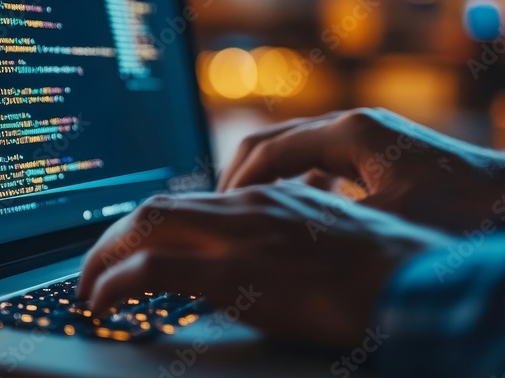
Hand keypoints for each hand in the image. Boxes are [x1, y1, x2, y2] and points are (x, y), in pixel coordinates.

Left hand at [76, 182, 448, 347]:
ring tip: (88, 290)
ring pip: (144, 229)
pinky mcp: (234, 274)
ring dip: (103, 259)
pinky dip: (115, 284)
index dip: (148, 225)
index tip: (131, 252)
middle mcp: (247, 207)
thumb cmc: (388, 267)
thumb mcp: (336, 234)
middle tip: (94, 271)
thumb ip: (299, 227)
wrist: (415, 280)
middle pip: (155, 209)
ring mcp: (238, 237)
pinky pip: (151, 270)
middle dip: (112, 240)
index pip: (187, 202)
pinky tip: (102, 305)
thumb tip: (277, 241)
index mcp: (269, 199)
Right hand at [218, 108, 504, 231]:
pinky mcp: (386, 155)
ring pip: (300, 153)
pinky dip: (303, 187)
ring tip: (250, 219)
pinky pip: (327, 165)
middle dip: (242, 179)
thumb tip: (269, 241)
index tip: (213, 218)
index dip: (233, 187)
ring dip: (272, 183)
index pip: (266, 151)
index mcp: (351, 132)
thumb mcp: (388, 227)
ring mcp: (372, 138)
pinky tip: (303, 217)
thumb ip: (326, 228)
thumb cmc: (466, 214)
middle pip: (276, 143)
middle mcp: (357, 126)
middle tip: (219, 217)